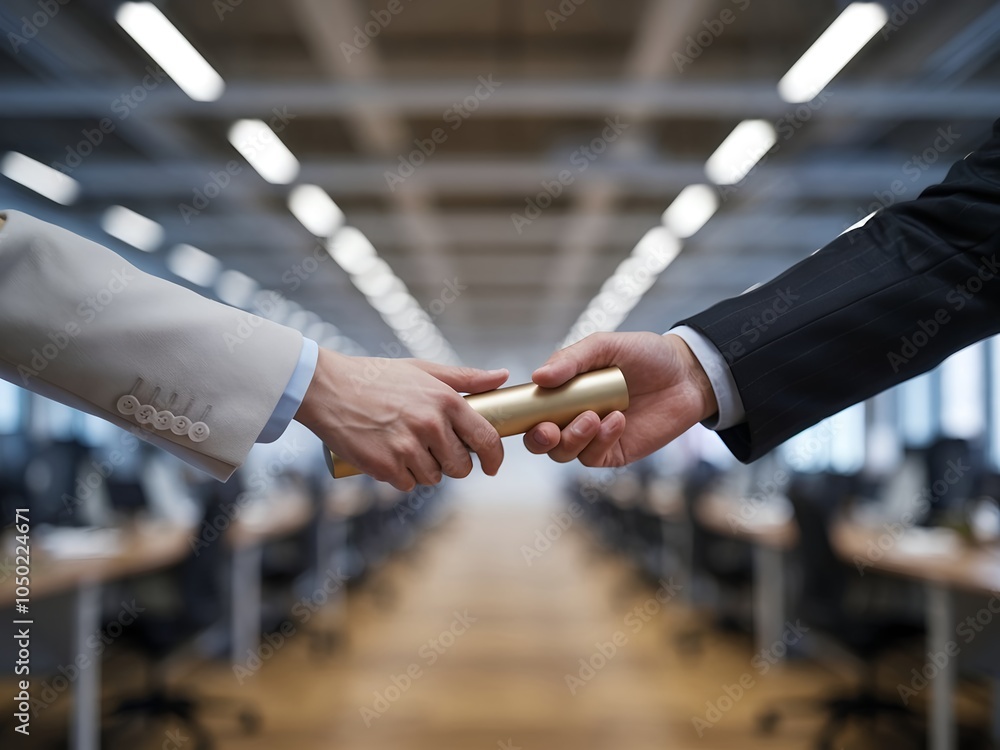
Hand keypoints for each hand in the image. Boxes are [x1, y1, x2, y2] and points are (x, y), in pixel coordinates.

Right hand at [295, 348, 507, 489]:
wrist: (327, 388)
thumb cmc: (376, 377)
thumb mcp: (423, 369)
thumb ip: (465, 378)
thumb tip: (502, 377)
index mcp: (445, 400)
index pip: (486, 439)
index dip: (494, 457)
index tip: (491, 465)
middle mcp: (430, 425)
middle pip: (461, 466)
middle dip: (453, 464)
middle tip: (434, 450)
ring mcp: (407, 448)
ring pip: (434, 478)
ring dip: (425, 470)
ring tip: (405, 447)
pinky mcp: (385, 466)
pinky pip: (407, 485)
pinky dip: (401, 476)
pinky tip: (388, 455)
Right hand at [524, 332, 717, 466]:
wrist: (687, 374)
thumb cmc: (645, 355)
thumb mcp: (606, 346)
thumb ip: (571, 359)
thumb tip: (538, 377)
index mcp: (562, 391)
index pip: (528, 409)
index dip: (518, 416)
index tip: (521, 412)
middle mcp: (571, 416)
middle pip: (539, 440)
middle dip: (538, 439)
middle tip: (549, 428)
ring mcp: (592, 437)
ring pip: (563, 452)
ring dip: (572, 438)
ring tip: (593, 416)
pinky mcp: (614, 451)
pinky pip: (594, 456)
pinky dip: (601, 440)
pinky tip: (617, 420)